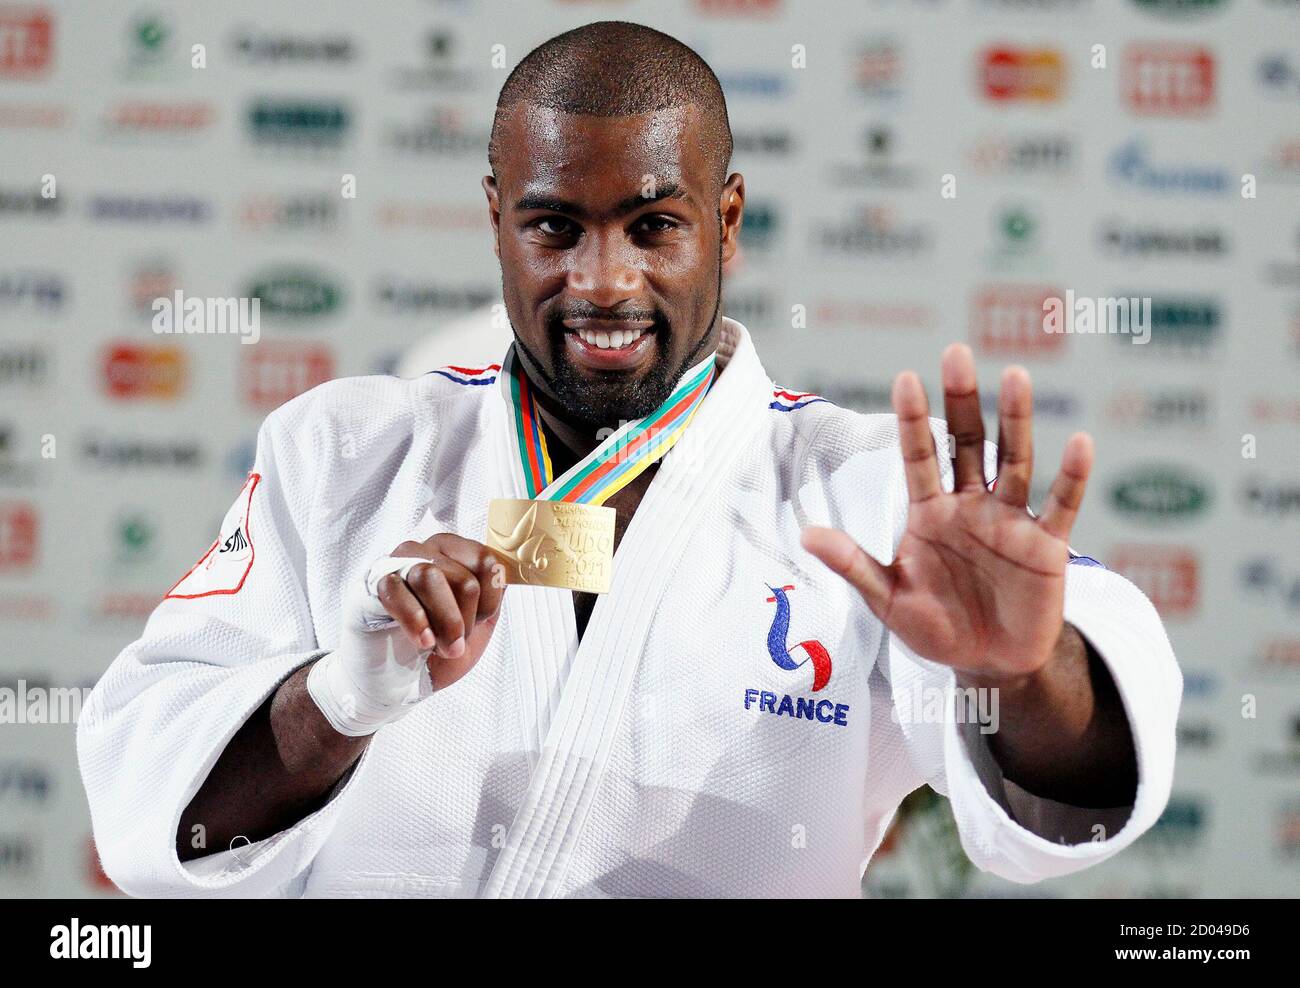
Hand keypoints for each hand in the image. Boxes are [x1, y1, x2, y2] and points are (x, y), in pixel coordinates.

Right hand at [374, 533, 506, 688]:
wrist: (398, 683)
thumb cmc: (438, 650)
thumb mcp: (480, 622)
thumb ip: (493, 591)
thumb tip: (501, 570)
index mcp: (453, 554)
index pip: (486, 561)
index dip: (489, 602)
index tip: (476, 624)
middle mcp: (423, 551)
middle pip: (462, 578)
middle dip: (465, 621)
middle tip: (454, 645)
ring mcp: (394, 566)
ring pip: (429, 577)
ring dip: (443, 622)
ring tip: (439, 647)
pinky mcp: (369, 587)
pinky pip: (395, 591)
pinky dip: (415, 621)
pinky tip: (422, 642)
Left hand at [801, 344, 1092, 683]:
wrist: (987, 664)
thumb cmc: (935, 628)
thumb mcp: (889, 600)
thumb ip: (854, 565)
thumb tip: (806, 534)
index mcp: (930, 513)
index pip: (918, 457)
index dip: (912, 420)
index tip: (905, 378)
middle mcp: (971, 506)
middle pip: (966, 443)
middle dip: (961, 400)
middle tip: (956, 353)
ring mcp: (1010, 521)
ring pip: (1015, 460)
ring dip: (1016, 420)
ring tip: (1015, 376)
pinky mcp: (1047, 546)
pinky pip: (1061, 506)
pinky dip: (1072, 476)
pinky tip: (1080, 441)